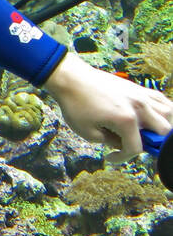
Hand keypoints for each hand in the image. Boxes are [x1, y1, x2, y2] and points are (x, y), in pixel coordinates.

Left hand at [43, 51, 172, 161]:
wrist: (72, 78)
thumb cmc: (75, 104)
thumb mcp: (87, 131)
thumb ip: (110, 142)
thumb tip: (123, 144)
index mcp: (126, 120)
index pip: (136, 148)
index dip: (123, 157)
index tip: (110, 157)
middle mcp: (140, 107)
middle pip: (164, 132)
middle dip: (151, 143)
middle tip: (133, 144)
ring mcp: (142, 96)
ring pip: (170, 114)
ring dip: (162, 127)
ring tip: (146, 132)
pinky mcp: (140, 89)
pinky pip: (162, 101)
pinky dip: (163, 111)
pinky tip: (151, 117)